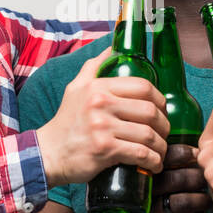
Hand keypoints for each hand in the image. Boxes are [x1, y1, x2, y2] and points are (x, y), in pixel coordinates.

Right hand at [35, 48, 169, 187]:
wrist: (48, 153)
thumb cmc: (65, 122)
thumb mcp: (75, 88)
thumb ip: (93, 67)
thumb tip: (112, 48)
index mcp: (98, 87)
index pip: (142, 86)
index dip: (160, 99)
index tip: (162, 110)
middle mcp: (101, 104)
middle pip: (150, 111)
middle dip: (164, 125)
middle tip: (163, 133)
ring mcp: (103, 127)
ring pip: (148, 135)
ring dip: (161, 146)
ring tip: (160, 151)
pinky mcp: (105, 149)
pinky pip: (140, 154)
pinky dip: (152, 161)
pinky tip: (154, 165)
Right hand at [93, 144, 212, 212]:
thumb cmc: (125, 201)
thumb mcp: (127, 177)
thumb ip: (148, 162)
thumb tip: (186, 147)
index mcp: (135, 171)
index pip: (164, 156)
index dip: (185, 153)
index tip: (198, 154)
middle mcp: (138, 191)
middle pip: (176, 179)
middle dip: (198, 177)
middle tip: (209, 178)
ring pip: (179, 203)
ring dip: (200, 200)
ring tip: (209, 199)